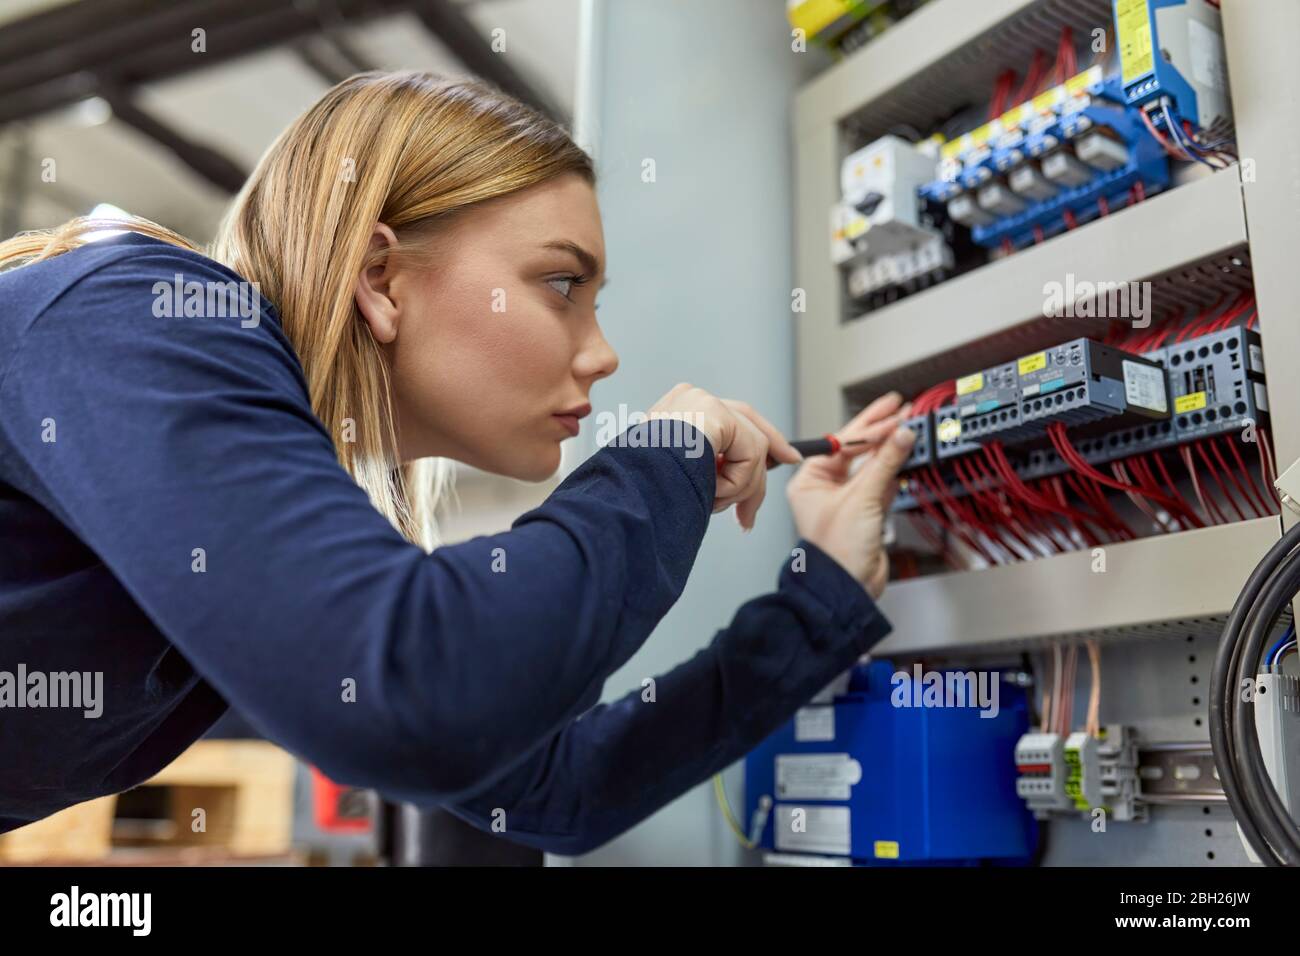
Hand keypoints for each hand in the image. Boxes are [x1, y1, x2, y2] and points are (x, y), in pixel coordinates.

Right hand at [649, 384, 800, 529]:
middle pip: (749, 425)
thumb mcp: (678, 478)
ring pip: (752, 447)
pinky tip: (713, 490)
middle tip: (762, 503)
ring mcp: (702, 400)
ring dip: (739, 488)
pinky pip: (750, 453)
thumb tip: (745, 487)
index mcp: (675, 409)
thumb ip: (706, 468)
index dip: (763, 438)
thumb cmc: (642, 492)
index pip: (730, 418)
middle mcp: (689, 396)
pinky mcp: (716, 413)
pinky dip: (736, 483)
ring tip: (712, 504)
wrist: (629, 489)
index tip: (785, 459)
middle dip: (768, 462)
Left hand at [785, 392, 915, 598]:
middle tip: (901, 411)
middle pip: (856, 450)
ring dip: (890, 449)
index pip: (841, 442)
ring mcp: (847, 499)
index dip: (868, 425)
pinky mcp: (865, 512)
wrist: (850, 586)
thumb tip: (901, 434)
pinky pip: (881, 483)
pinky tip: (906, 455)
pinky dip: (894, 470)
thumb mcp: (861, 498)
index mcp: (810, 480)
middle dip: (880, 432)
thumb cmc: (837, 550)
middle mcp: (826, 487)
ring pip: (871, 465)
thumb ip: (884, 463)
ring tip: (909, 428)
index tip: (889, 410)